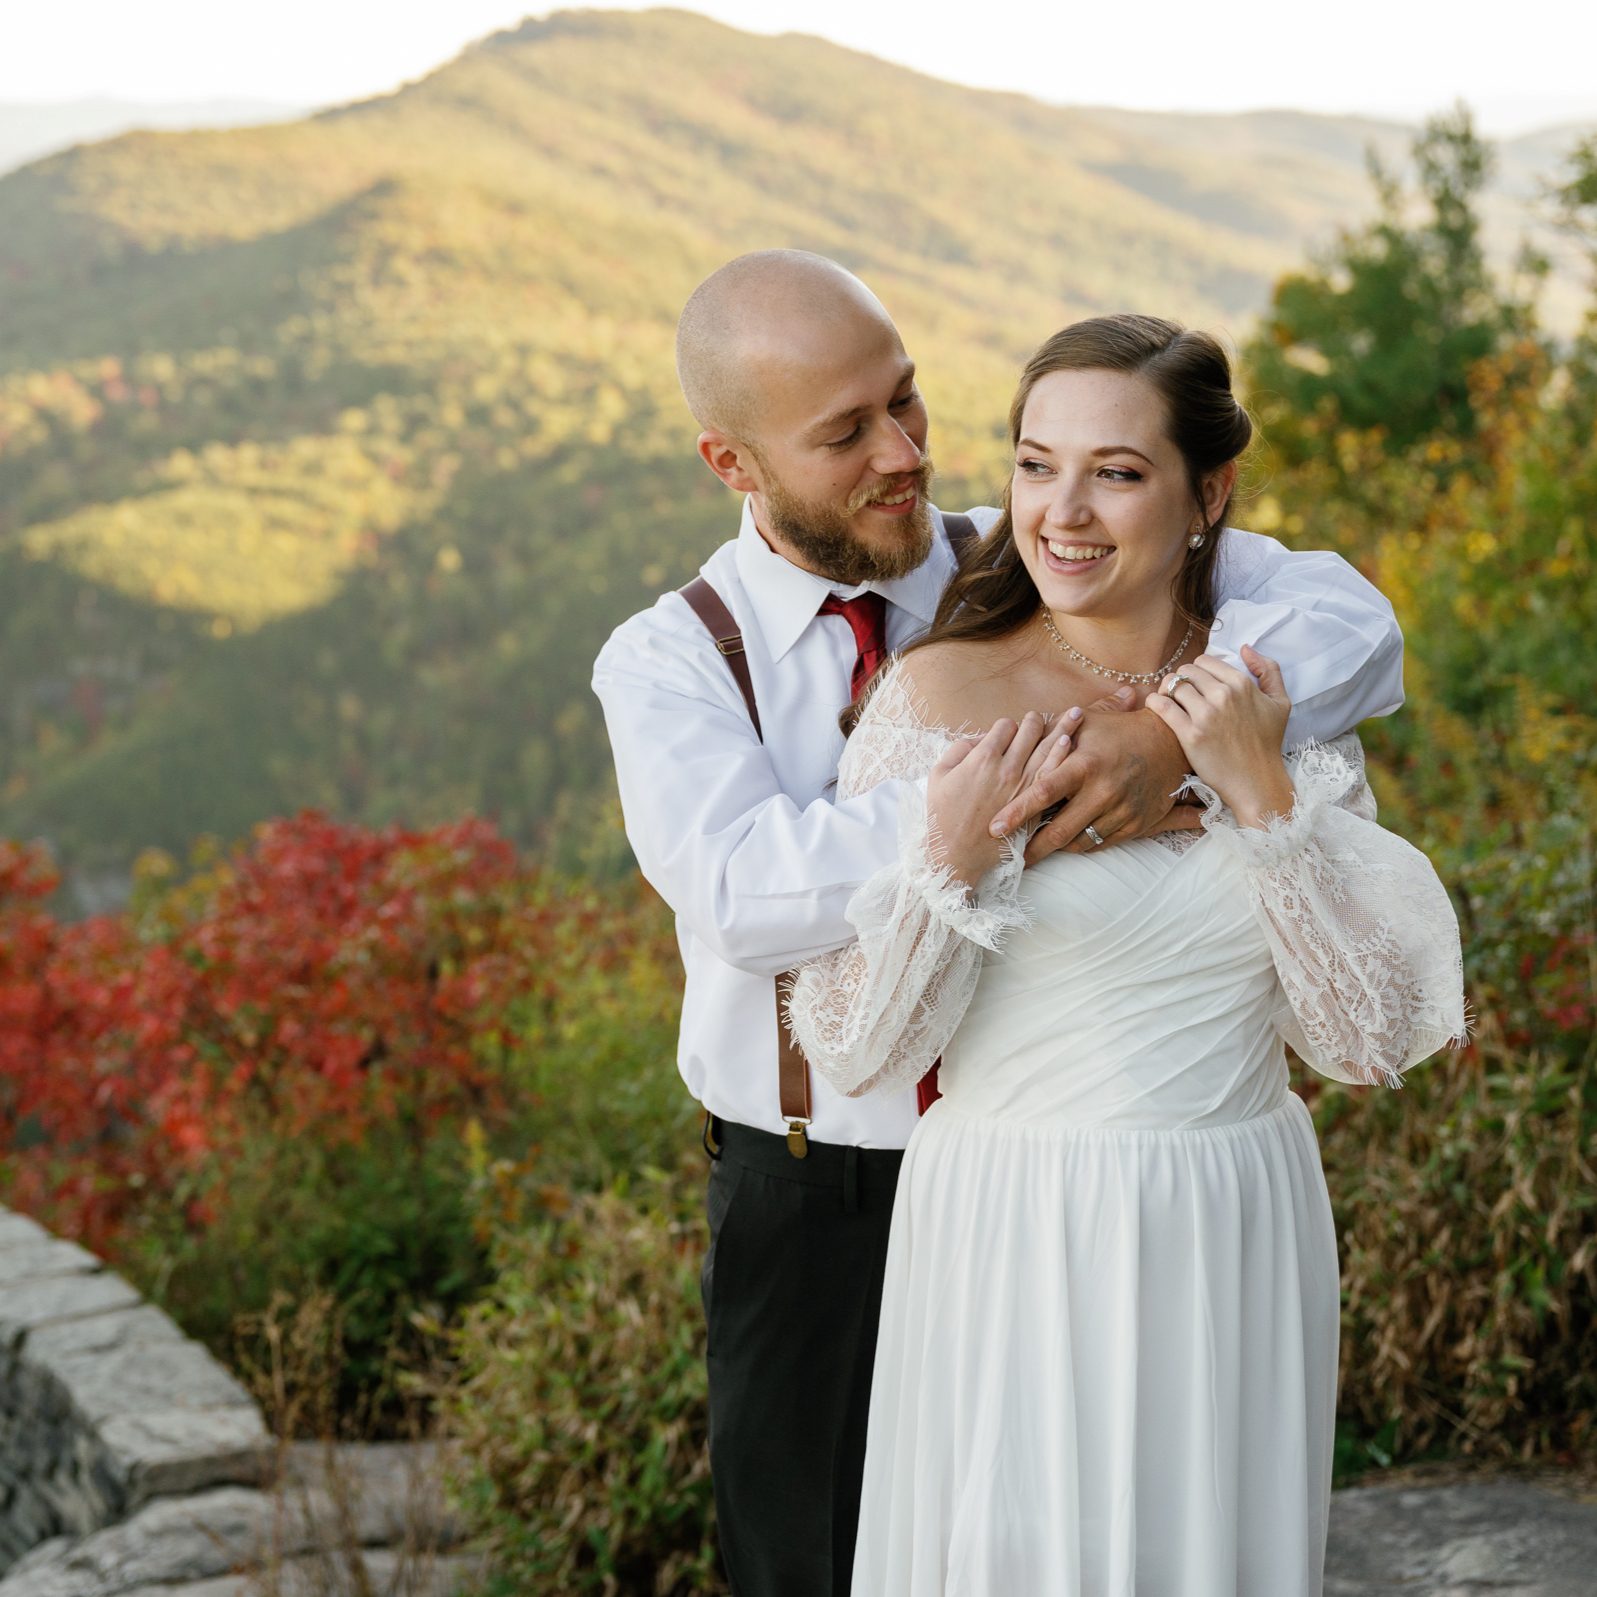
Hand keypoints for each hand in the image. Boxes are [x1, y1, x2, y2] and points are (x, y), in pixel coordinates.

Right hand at [928, 711, 1074, 886]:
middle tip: (1038, 720)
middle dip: (1034, 721)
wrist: (956, 855)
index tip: (1005, 733)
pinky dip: (1063, 755)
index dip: (1006, 727)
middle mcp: (1007, 767)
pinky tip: (1071, 742)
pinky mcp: (1034, 803)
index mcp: (982, 757)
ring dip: (1063, 727)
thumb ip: (958, 750)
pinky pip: (1053, 773)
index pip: (1004, 726)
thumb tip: (979, 739)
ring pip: (1048, 746)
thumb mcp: (938, 776)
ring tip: (1075, 713)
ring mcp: (1024, 785)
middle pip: (1030, 730)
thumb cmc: (943, 817)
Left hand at [993, 705, 1196, 863]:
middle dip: (1031, 848)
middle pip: (1058, 831)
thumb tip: (1014, 738)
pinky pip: (1099, 844)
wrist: (1171, 744)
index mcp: (1085, 764)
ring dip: (1055, 848)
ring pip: (1078, 842)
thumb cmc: (1118, 731)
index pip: (1044, 792)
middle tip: (1011, 857)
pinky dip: (1080, 844)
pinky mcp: (1135, 826)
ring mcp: (1120, 812)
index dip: (1017, 812)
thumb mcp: (1086, 724)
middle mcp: (1103, 791)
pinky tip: (1065, 843)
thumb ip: (1050, 734)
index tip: (994, 828)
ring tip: (1034, 851)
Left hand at [1145, 645, 1294, 827]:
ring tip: (1168, 702)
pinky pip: (1162, 706)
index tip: (1196, 685)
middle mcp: (1224, 695)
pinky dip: (1154, 703)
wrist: (1256, 781)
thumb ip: (1269, 670)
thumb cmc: (1268, 743)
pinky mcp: (1190, 734)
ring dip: (1166, 691)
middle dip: (1180, 680)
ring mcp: (1206, 715)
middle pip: (1185, 671)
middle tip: (1180, 695)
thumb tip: (1245, 648)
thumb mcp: (1280, 702)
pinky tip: (1156, 707)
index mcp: (1242, 684)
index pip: (1205, 661)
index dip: (1196, 671)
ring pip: (1172, 685)